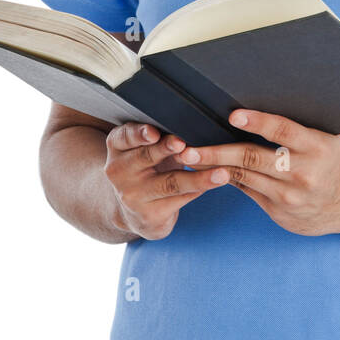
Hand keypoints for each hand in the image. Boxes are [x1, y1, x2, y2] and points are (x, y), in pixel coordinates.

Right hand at [104, 122, 227, 239]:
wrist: (134, 211)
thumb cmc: (146, 168)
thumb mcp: (144, 149)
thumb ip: (159, 137)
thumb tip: (193, 123)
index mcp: (118, 148)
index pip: (124, 137)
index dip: (140, 134)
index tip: (154, 132)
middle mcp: (119, 172)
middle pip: (146, 157)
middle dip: (166, 150)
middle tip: (183, 144)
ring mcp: (133, 196)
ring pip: (170, 183)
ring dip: (198, 178)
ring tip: (220, 173)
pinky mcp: (150, 216)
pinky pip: (180, 200)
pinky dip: (201, 190)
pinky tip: (217, 184)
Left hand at [185, 108, 339, 236]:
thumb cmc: (333, 160)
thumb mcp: (326, 137)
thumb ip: (299, 123)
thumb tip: (262, 95)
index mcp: (317, 147)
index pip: (284, 131)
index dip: (258, 122)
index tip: (233, 115)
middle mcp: (303, 172)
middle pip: (254, 158)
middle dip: (218, 152)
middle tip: (189, 147)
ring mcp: (290, 195)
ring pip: (244, 177)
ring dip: (213, 168)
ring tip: (188, 158)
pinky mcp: (279, 211)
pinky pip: (247, 191)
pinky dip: (225, 179)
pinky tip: (205, 172)